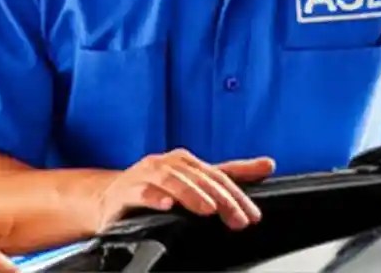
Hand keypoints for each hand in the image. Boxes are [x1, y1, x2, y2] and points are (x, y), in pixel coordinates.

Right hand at [95, 149, 274, 231]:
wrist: (110, 198)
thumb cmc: (157, 188)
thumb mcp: (197, 180)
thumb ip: (232, 173)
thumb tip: (269, 163)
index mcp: (186, 162)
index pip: (218, 177)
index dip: (238, 196)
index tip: (253, 216)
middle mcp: (167, 164)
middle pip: (198, 179)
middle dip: (221, 199)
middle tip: (237, 219)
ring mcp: (145, 175)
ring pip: (172, 181)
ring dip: (191, 194)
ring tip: (209, 209)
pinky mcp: (126, 191)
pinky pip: (140, 192)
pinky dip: (153, 197)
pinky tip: (166, 205)